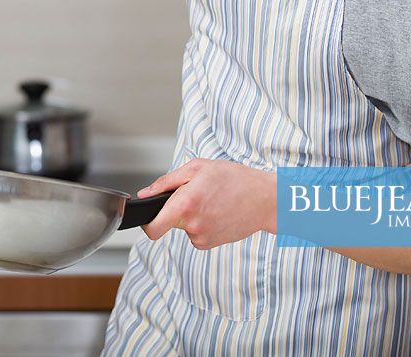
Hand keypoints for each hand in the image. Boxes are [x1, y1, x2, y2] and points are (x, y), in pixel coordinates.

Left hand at [140, 159, 277, 249]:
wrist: (264, 199)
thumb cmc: (234, 178)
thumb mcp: (198, 167)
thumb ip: (166, 182)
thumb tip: (145, 194)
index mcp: (186, 203)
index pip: (153, 228)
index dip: (146, 223)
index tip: (148, 216)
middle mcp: (193, 224)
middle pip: (168, 224)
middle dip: (173, 212)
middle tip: (191, 197)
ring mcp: (203, 237)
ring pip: (183, 228)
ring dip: (190, 216)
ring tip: (210, 201)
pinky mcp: (211, 244)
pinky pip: (195, 234)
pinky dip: (201, 224)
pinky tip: (216, 212)